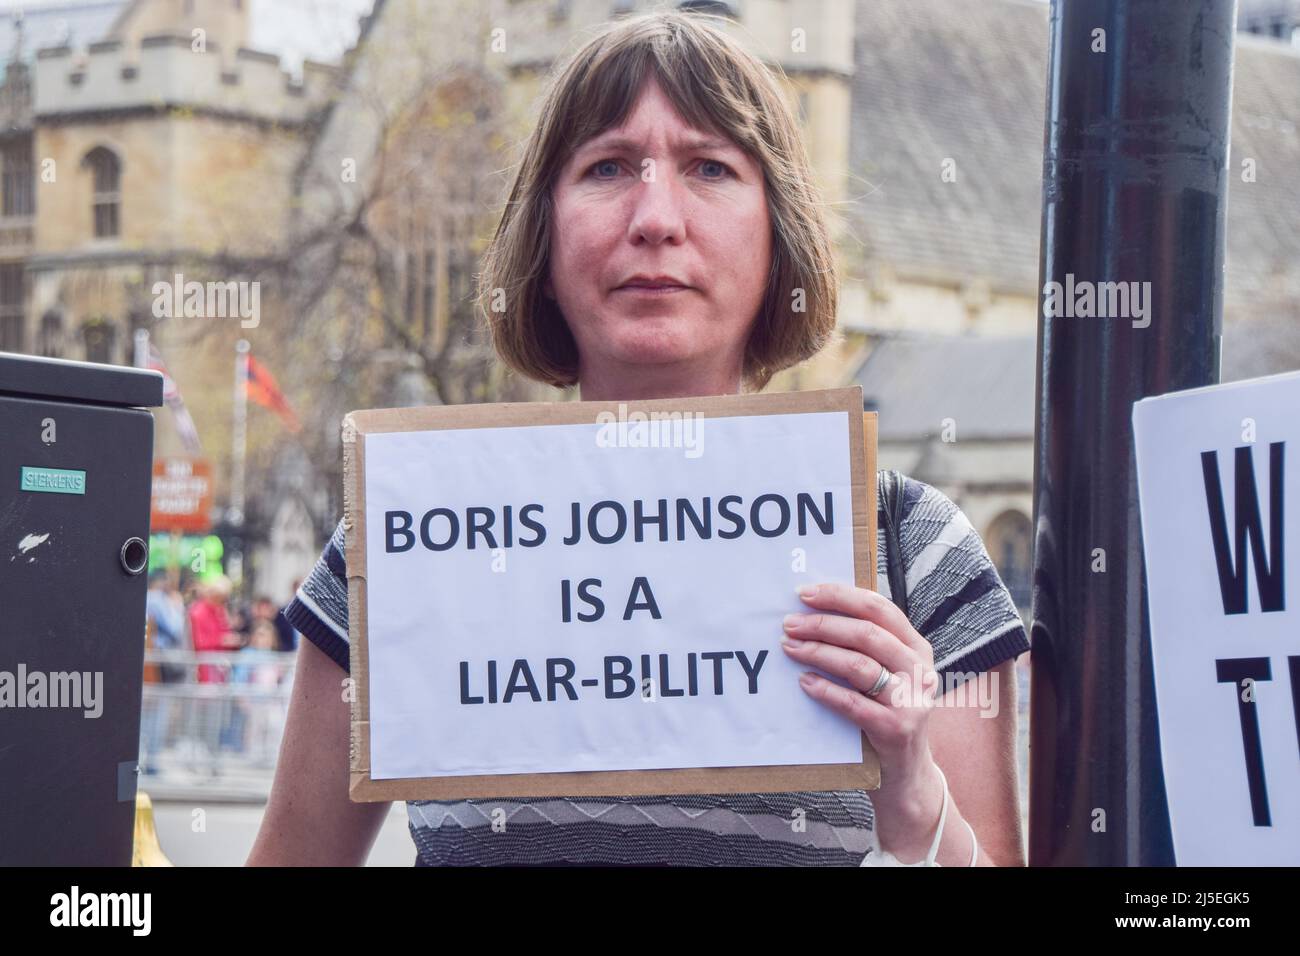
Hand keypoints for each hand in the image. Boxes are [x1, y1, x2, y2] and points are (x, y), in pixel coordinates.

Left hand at [782, 582, 945, 860]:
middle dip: (823, 624)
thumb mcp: (886, 675)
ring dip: (819, 653)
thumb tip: (813, 612)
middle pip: (867, 633)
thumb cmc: (885, 713)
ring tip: (790, 649)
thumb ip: (865, 646)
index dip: (841, 596)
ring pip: (860, 665)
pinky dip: (826, 691)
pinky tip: (805, 683)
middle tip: (789, 624)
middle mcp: (919, 669)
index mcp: (916, 647)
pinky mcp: (898, 729)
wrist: (906, 773)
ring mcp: (912, 700)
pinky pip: (855, 704)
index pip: (880, 608)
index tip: (805, 593)